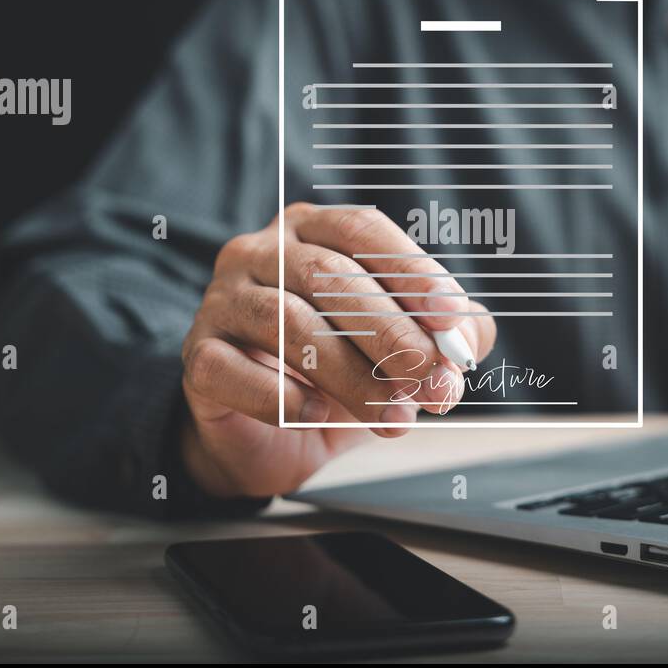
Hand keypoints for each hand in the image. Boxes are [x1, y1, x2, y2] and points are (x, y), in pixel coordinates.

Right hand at [178, 203, 497, 496]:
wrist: (268, 437)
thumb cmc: (338, 373)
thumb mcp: (399, 350)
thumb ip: (441, 337)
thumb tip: (470, 342)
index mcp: (313, 230)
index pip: (364, 232)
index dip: (411, 271)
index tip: (452, 318)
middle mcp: (260, 252)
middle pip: (331, 277)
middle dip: (391, 332)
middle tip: (431, 378)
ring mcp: (221, 300)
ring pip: (288, 323)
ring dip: (351, 374)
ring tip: (394, 415)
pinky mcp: (197, 356)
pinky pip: (233, 370)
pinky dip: (282, 398)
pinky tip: (317, 418)